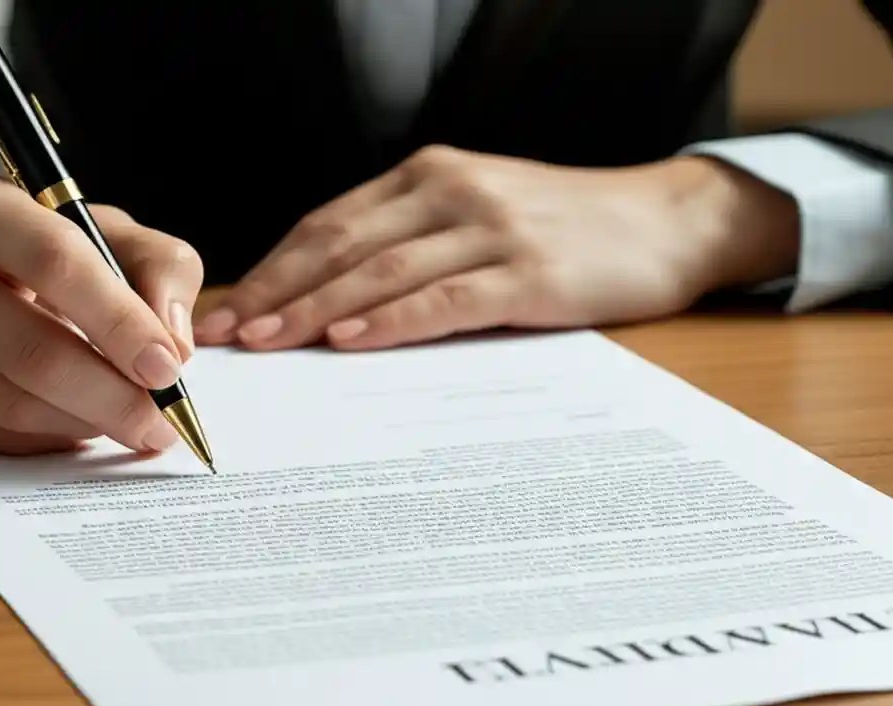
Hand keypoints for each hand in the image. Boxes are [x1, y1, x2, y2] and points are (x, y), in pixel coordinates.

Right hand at [0, 176, 202, 454]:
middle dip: (113, 397)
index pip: (55, 263)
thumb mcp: (101, 230)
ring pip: (12, 405)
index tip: (169, 368)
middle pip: (32, 352)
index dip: (119, 321)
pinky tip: (77, 423)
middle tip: (163, 424)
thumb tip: (177, 344)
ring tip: (131, 423)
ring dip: (87, 424)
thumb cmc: (32, 252)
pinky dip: (48, 438)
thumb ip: (159, 268)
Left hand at [196, 145, 798, 350]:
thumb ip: (410, 243)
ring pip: (382, 271)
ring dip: (315, 309)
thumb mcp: (477, 215)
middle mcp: (452, 191)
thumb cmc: (563, 228)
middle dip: (275, 292)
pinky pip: (445, 299)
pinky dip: (392, 321)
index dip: (271, 268)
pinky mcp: (529, 272)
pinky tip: (350, 341)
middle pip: (341, 245)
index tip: (226, 309)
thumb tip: (326, 301)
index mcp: (429, 175)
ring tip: (267, 343)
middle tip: (226, 335)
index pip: (328, 224)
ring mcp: (491, 228)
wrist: (666, 221)